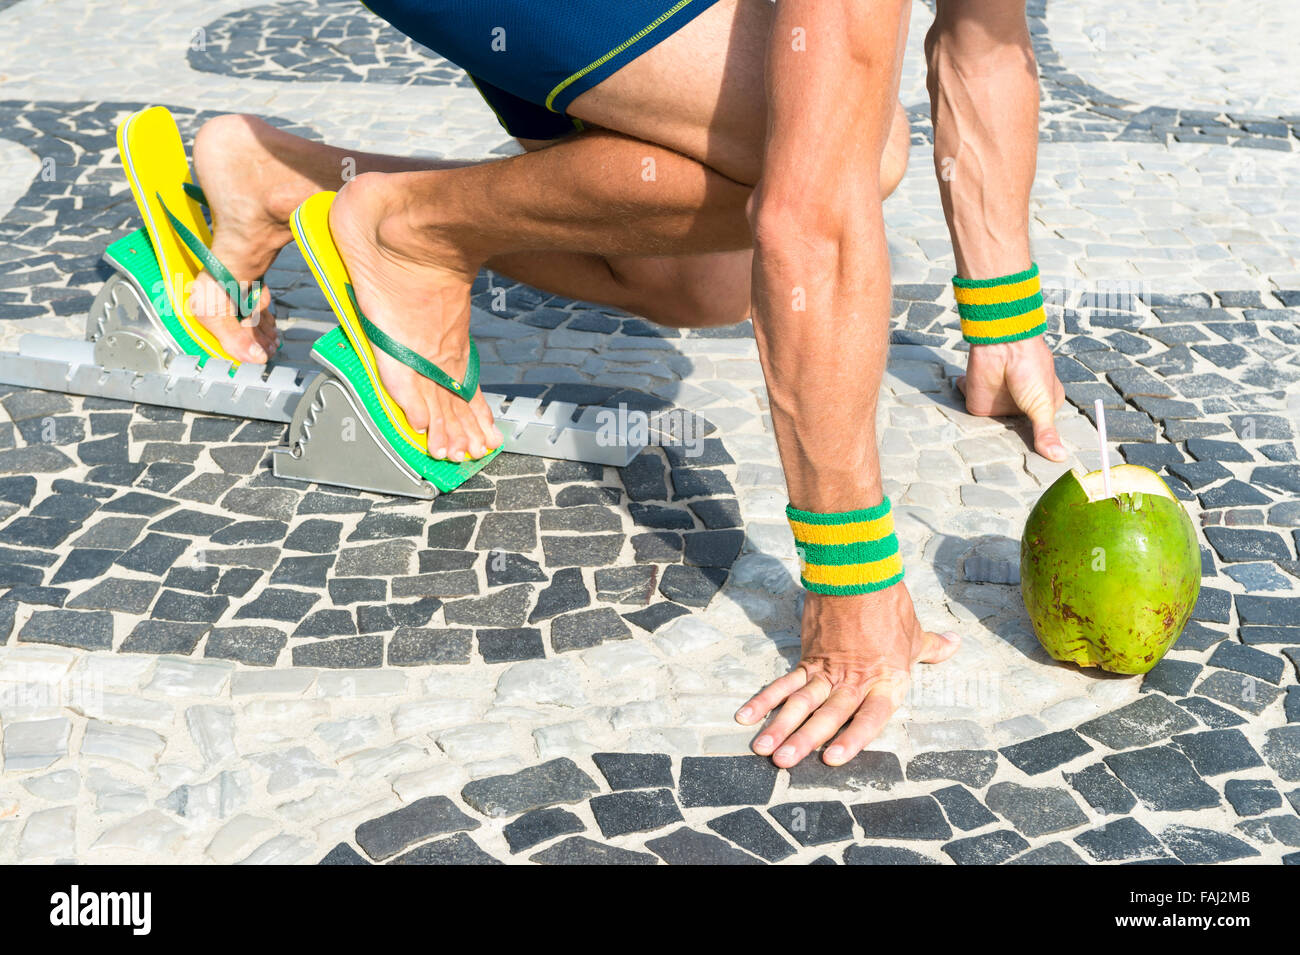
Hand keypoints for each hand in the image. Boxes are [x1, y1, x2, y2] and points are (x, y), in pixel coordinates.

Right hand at [736, 582, 959, 767]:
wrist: (858, 573)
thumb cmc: (889, 604)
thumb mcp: (915, 632)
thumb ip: (933, 648)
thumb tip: (954, 644)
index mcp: (886, 681)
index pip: (869, 718)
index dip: (852, 739)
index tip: (832, 758)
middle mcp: (854, 681)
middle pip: (826, 715)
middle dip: (803, 740)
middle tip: (783, 762)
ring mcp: (827, 670)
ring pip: (800, 702)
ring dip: (780, 726)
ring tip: (762, 748)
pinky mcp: (808, 657)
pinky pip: (784, 682)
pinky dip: (765, 699)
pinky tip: (747, 715)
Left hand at [958, 337, 1066, 461]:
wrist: (1003, 343)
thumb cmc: (1031, 368)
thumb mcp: (1043, 404)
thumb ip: (1045, 432)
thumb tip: (1060, 457)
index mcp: (1042, 405)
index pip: (1038, 432)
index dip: (1034, 446)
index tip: (1034, 467)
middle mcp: (1019, 406)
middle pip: (1015, 434)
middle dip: (1011, 446)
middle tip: (1008, 471)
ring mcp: (999, 405)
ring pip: (994, 430)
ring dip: (990, 437)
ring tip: (990, 459)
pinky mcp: (978, 404)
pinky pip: (972, 421)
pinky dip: (970, 424)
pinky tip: (970, 438)